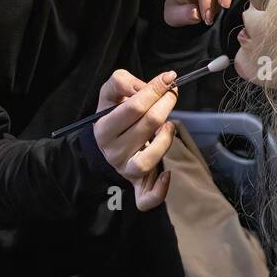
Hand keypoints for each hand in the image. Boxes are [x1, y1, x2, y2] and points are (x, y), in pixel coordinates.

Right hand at [94, 69, 178, 210]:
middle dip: (166, 104)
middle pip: (149, 124)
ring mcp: (125, 170)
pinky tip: (167, 174)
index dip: (155, 90)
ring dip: (167, 138)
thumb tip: (149, 85)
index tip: (170, 78)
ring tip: (169, 126)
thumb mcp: (110, 95)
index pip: (135, 107)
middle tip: (172, 94)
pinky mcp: (137, 185)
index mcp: (104, 128)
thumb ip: (122, 82)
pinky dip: (159, 190)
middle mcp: (113, 152)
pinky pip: (146, 198)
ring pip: (151, 158)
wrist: (106, 146)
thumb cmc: (114, 117)